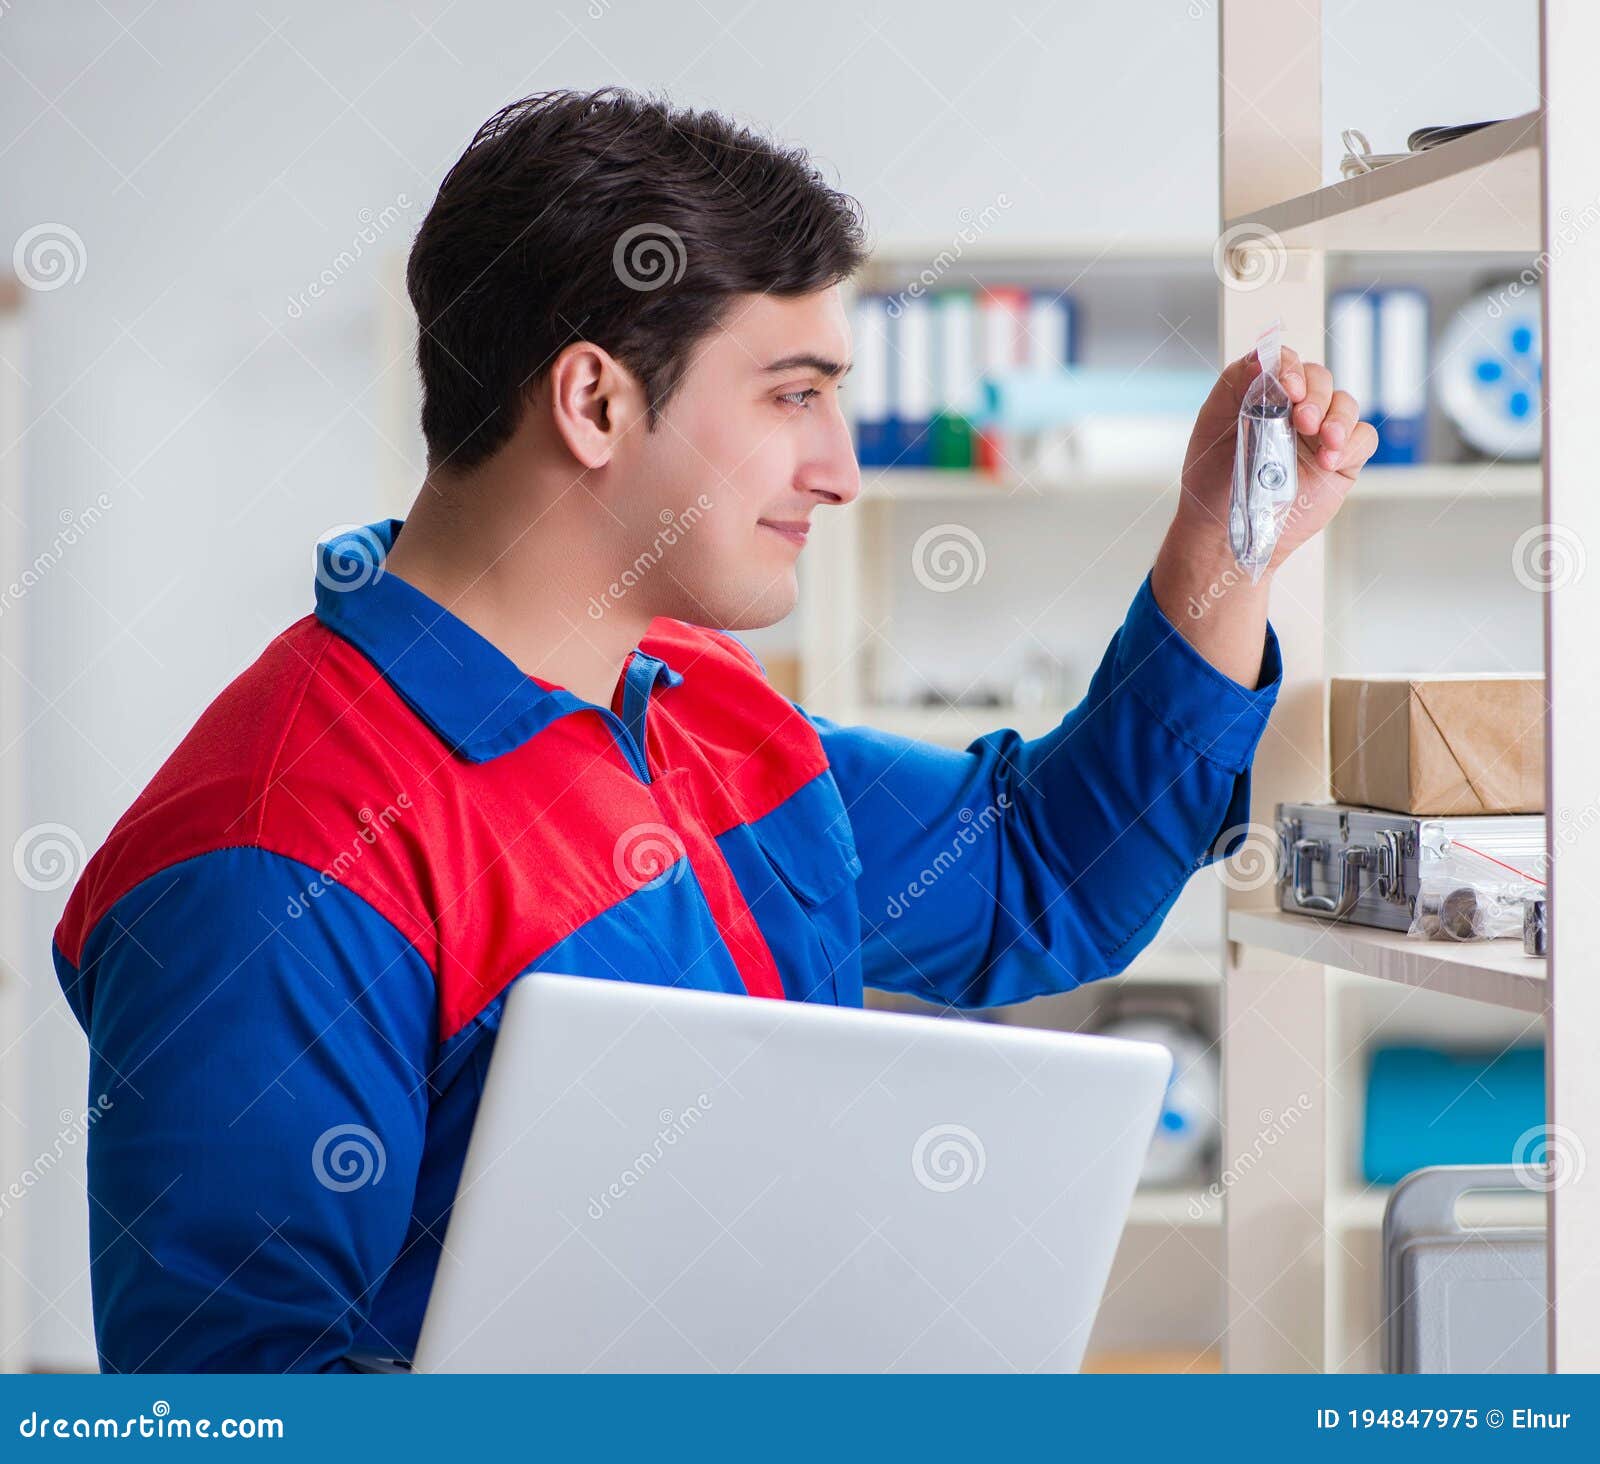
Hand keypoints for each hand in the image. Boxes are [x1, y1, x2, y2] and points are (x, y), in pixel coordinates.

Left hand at [1174, 344, 1378, 576]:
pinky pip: (1363, 439)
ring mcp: (1319, 434)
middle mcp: (1294, 409)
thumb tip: (1262, 357)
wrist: (1224, 531)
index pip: (1286, 363)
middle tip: (1303, 420)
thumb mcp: (1211, 427)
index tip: (1288, 388)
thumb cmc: (1212, 480)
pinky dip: (1353, 443)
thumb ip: (1233, 386)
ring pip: (1345, 405)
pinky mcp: (1340, 461)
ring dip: (1339, 418)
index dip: (1291, 368)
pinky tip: (1331, 459)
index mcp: (1263, 394)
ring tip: (1325, 441)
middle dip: (1316, 395)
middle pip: (1320, 379)